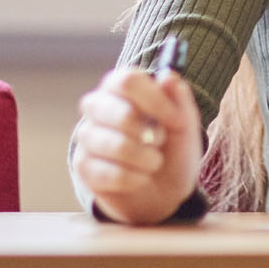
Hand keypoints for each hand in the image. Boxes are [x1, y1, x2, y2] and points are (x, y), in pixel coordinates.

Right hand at [72, 66, 204, 224]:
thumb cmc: (171, 149)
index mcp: (121, 87)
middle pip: (121, 114)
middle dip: (150, 134)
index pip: (127, 81)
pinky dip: (136, 179)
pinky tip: (141, 178)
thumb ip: (179, 100)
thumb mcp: (185, 125)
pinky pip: (112, 174)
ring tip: (153, 161)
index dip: (155, 101)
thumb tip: (167, 76)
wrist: (163, 191)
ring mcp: (87, 136)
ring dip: (146, 159)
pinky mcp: (83, 166)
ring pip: (118, 146)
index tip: (176, 120)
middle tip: (160, 141)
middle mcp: (98, 106)